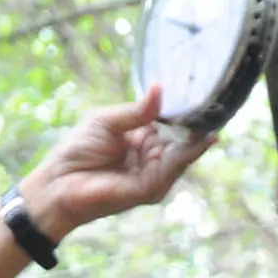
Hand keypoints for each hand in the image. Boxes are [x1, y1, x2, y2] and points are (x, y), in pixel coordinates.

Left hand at [17, 85, 214, 240]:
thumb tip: (161, 88)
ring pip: (184, 154)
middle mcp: (152, 158)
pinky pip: (174, 168)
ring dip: (199, 135)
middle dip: (199, 122)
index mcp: (143, 139)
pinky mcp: (149, 189)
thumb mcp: (108, 121)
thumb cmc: (77, 151)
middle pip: (183, 139)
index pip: (172, 123)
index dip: (186, 109)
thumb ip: (137, 110)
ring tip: (215, 114)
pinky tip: (202, 137)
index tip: (204, 90)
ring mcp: (153, 176)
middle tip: (220, 99)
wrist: (57, 182)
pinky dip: (189, 153)